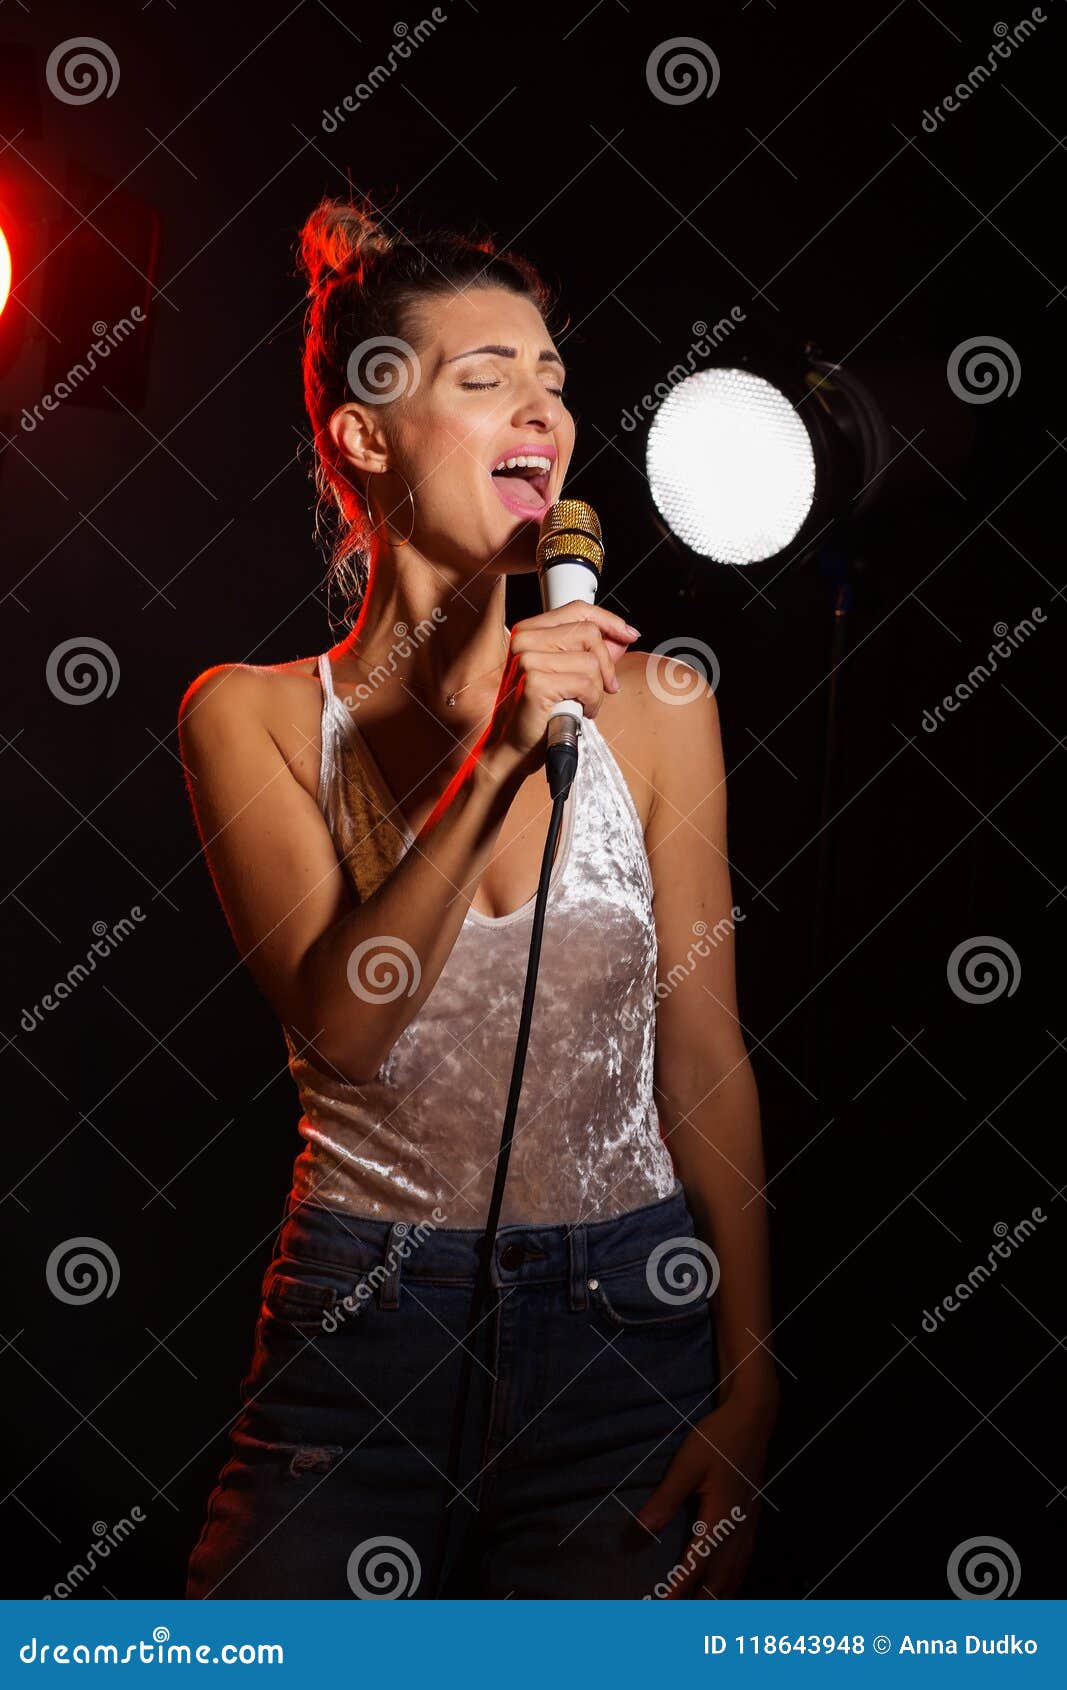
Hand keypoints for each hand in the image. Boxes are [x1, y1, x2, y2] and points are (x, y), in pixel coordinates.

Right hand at [483, 601, 638, 773]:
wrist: (514, 748)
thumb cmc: (538, 714)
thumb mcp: (565, 675)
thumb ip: (590, 652)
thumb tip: (621, 638)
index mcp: (529, 632)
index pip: (577, 610)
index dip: (608, 620)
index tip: (628, 634)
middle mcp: (524, 640)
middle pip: (588, 633)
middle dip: (606, 664)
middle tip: (607, 687)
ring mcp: (527, 659)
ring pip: (590, 661)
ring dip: (598, 689)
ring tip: (585, 704)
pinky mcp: (535, 682)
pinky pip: (585, 684)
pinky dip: (592, 701)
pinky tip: (581, 711)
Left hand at [635, 1384, 778, 1598]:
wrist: (753, 1420)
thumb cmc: (718, 1439)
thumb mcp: (686, 1465)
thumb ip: (666, 1498)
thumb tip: (642, 1529)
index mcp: (721, 1518)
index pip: (696, 1567)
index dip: (676, 1591)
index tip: (659, 1609)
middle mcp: (738, 1529)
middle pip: (719, 1582)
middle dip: (698, 1606)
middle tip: (676, 1622)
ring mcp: (749, 1527)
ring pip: (735, 1577)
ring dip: (716, 1599)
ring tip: (698, 1618)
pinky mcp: (753, 1521)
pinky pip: (743, 1564)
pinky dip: (732, 1584)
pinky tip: (723, 1589)